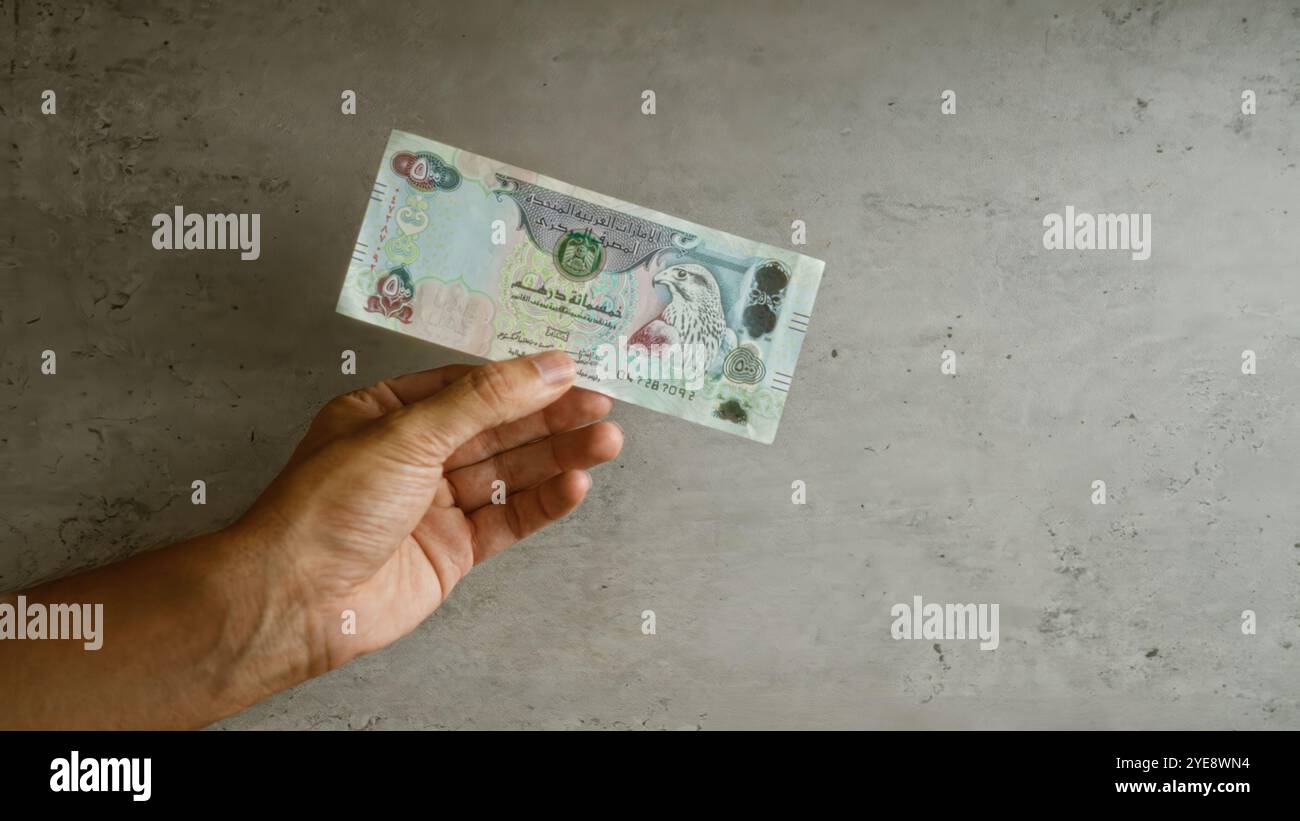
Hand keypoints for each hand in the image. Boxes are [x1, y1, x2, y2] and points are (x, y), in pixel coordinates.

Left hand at [233, 351, 623, 671]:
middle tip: (601, 406)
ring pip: (509, 473)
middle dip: (550, 417)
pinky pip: (509, 519)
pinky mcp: (453, 549)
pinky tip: (574, 484)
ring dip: (558, 457)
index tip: (571, 371)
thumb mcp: (408, 432)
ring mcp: (434, 504)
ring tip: (605, 442)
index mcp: (388, 414)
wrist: (299, 599)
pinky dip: (544, 502)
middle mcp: (412, 456)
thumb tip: (544, 368)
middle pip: (496, 428)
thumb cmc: (326, 507)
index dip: (521, 378)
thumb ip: (484, 400)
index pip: (468, 386)